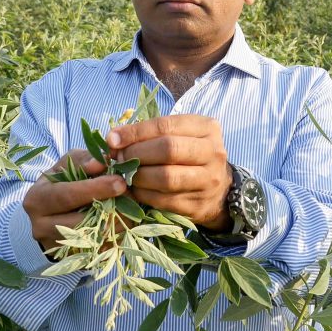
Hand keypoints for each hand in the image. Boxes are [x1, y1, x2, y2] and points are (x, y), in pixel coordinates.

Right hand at [22, 149, 127, 251]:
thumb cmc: (62, 182)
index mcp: (35, 200)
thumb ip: (84, 160)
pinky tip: (128, 222)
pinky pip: (99, 249)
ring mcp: (56, 246)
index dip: (94, 189)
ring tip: (133, 207)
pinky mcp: (71, 258)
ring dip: (116, 223)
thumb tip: (102, 162)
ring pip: (91, 239)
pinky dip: (117, 235)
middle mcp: (41, 226)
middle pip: (79, 221)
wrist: (53, 212)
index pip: (66, 196)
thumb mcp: (67, 165)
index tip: (120, 182)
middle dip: (109, 208)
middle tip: (131, 196)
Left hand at [106, 115, 232, 231]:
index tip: (112, 139)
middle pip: (168, 149)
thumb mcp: (179, 136)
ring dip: (138, 176)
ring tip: (125, 175)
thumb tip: (112, 140)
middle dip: (136, 154)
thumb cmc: (189, 156)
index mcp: (206, 128)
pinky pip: (164, 200)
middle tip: (118, 159)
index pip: (166, 126)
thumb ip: (150, 134)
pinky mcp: (199, 205)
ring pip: (166, 177)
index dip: (135, 132)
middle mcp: (213, 152)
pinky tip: (135, 190)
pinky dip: (143, 195)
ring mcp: (208, 180)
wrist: (219, 190)